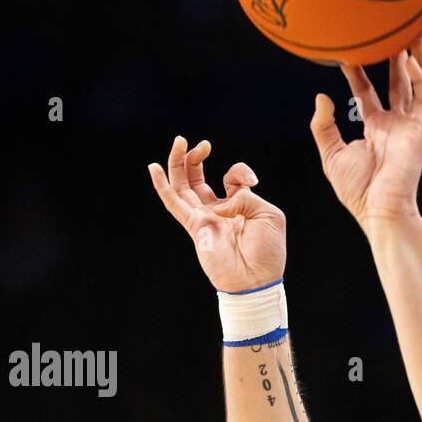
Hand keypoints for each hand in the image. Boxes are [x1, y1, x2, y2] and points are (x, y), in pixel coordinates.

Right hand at [148, 136, 285, 292]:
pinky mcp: (194, 227)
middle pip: (197, 178)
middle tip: (203, 145)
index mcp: (239, 207)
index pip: (231, 179)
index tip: (249, 181)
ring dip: (178, 163)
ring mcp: (204, 218)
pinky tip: (153, 168)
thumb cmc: (268, 252)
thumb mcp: (268, 214)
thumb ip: (245, 196)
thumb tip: (222, 199)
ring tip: (180, 142)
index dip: (239, 172)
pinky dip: (162, 186)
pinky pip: (173, 204)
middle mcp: (218, 211)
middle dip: (197, 158)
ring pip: (182, 186)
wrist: (257, 280)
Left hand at [310, 36, 421, 231]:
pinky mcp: (421, 128)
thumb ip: (324, 125)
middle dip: (392, 57)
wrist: (379, 209)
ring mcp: (409, 124)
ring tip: (412, 30)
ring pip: (415, 83)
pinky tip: (411, 57)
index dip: (358, 71)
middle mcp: (393, 123)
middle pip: (395, 82)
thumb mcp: (331, 153)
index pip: (366, 92)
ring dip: (414, 58)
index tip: (347, 50)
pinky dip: (420, 76)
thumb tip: (323, 96)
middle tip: (386, 30)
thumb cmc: (357, 190)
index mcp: (373, 128)